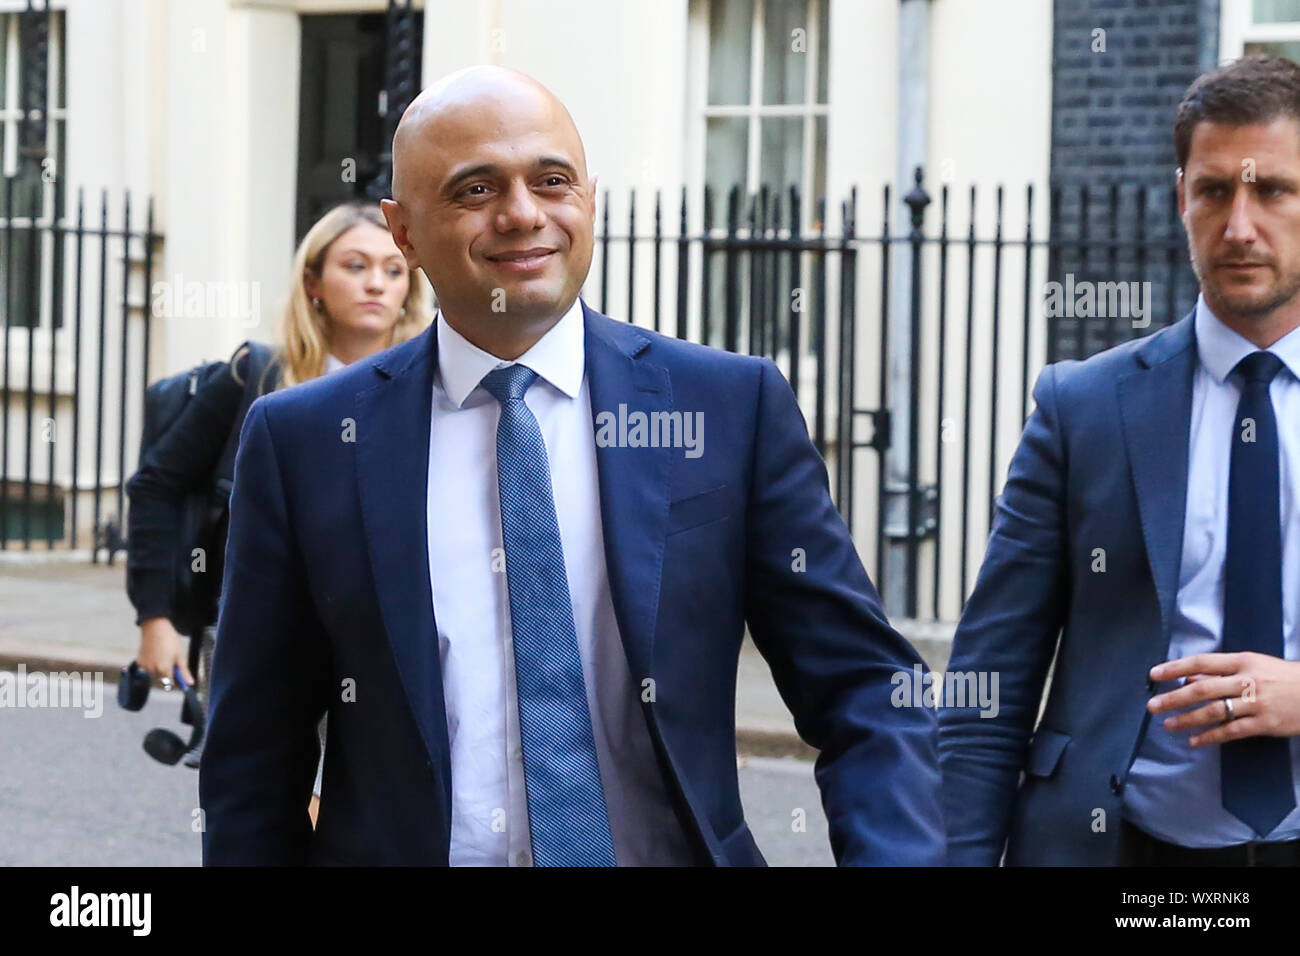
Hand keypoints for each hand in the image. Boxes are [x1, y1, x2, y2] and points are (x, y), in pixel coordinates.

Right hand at [137, 617, 193, 685]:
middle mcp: (152, 670)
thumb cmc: (170, 640)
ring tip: (163, 657)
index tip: (177, 677)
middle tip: (171, 662)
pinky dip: (151, 665)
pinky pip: (146, 669)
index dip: (175, 681)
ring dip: (158, 671)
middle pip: (161, 680)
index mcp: (164, 669)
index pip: (170, 684)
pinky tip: (155, 655)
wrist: (156, 628)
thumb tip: (190, 683)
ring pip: (153, 675)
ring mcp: (144, 666)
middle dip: (167, 675)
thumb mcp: (180, 656)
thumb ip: (184, 672)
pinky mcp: (139, 662)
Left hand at [1148, 652, 1299, 745]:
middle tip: (1152, 706)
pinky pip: (1231, 731)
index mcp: (1242, 661)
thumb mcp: (1253, 666)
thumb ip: (1221, 673)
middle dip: (1174, 698)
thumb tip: (1188, 679)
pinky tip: (1194, 741)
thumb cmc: (1281, 677)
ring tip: (1168, 725)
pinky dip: (1210, 737)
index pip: (1202, 662)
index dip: (1175, 667)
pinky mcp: (1264, 724)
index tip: (1154, 674)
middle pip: (1203, 689)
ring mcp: (1256, 703)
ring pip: (1214, 711)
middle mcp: (1246, 680)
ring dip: (1187, 719)